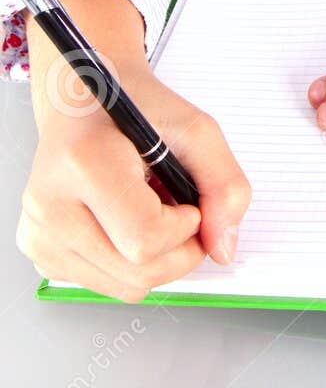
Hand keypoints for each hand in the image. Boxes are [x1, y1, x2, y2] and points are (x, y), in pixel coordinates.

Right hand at [17, 49, 252, 303]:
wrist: (83, 101)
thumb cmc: (135, 108)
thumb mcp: (196, 128)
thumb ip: (223, 185)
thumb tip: (223, 250)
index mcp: (83, 162)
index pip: (145, 240)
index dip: (185, 226)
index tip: (188, 198)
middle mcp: (49, 204)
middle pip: (137, 273)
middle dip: (179, 249)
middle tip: (180, 208)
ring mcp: (39, 234)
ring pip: (125, 286)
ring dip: (157, 256)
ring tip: (151, 208)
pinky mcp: (40, 252)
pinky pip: (108, 283)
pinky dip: (132, 261)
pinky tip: (126, 220)